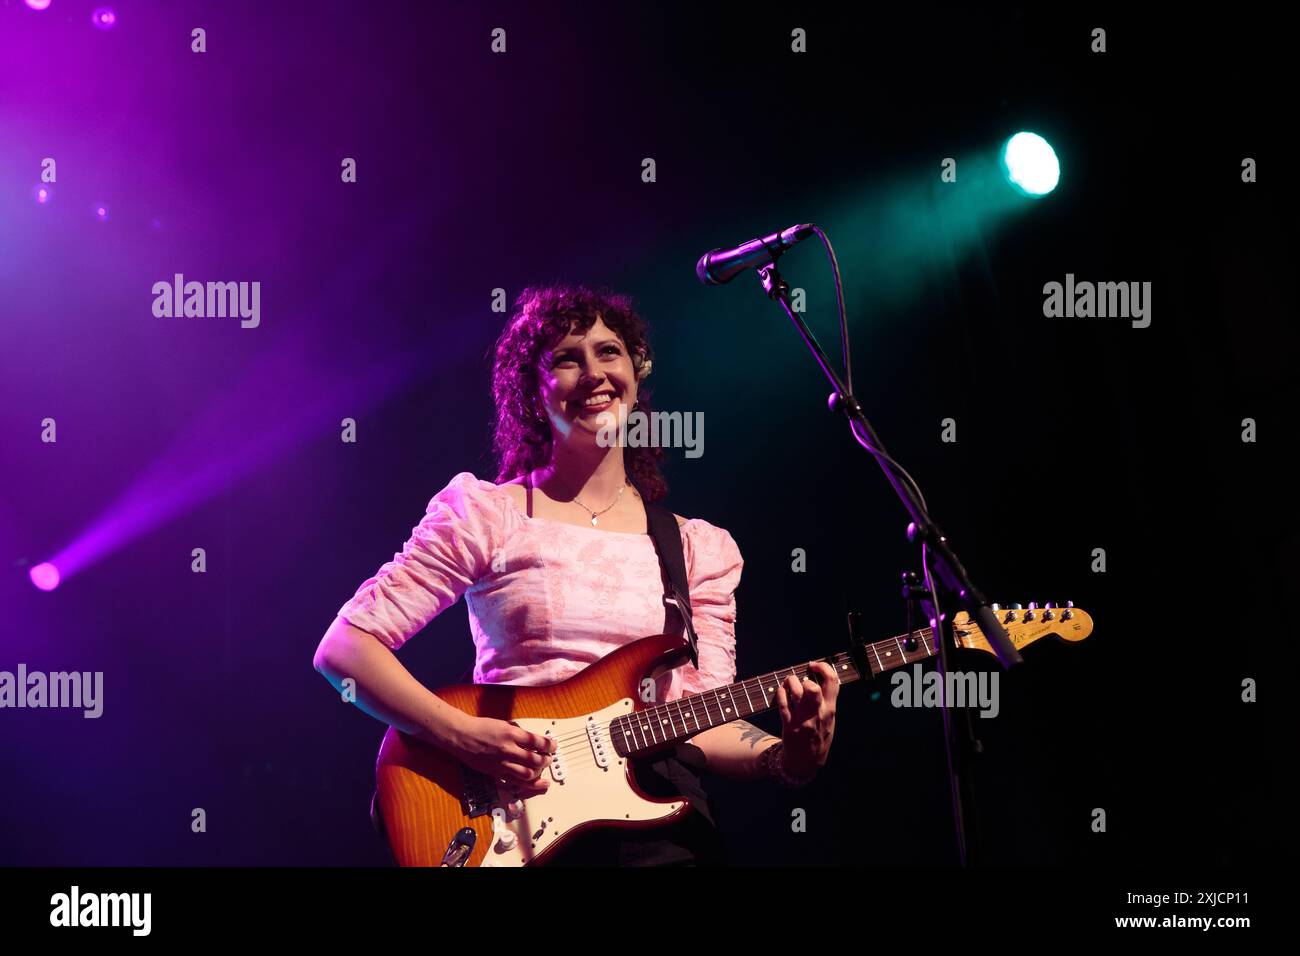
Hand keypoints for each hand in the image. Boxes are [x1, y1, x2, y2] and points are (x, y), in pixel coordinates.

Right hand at [445, 716, 555, 796]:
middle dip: (546, 760)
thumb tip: (534, 741)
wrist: (461, 736)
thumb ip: (519, 734)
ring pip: (528, 774)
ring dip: (538, 772)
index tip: (553, 746)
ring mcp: (502, 763)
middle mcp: (508, 749)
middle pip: (536, 759)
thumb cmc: (481, 728)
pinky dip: (527, 783)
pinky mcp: (496, 772)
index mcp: (511, 734)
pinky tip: (535, 782)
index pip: (538, 742)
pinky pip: (515, 781)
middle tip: (548, 758)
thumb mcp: (503, 724)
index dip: (549, 745)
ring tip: (541, 768)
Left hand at [775, 661, 838, 777]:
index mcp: (830, 710)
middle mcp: (818, 714)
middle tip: (801, 680)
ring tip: (788, 683)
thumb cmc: (818, 736)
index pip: (833, 682)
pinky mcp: (789, 725)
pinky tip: (781, 692)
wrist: (806, 762)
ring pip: (795, 693)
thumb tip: (819, 677)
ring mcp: (803, 720)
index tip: (814, 665)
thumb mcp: (830, 720)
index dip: (824, 667)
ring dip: (789, 682)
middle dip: (804, 679)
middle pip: (813, 688)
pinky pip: (782, 703)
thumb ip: (827, 701)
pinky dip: (780, 693)